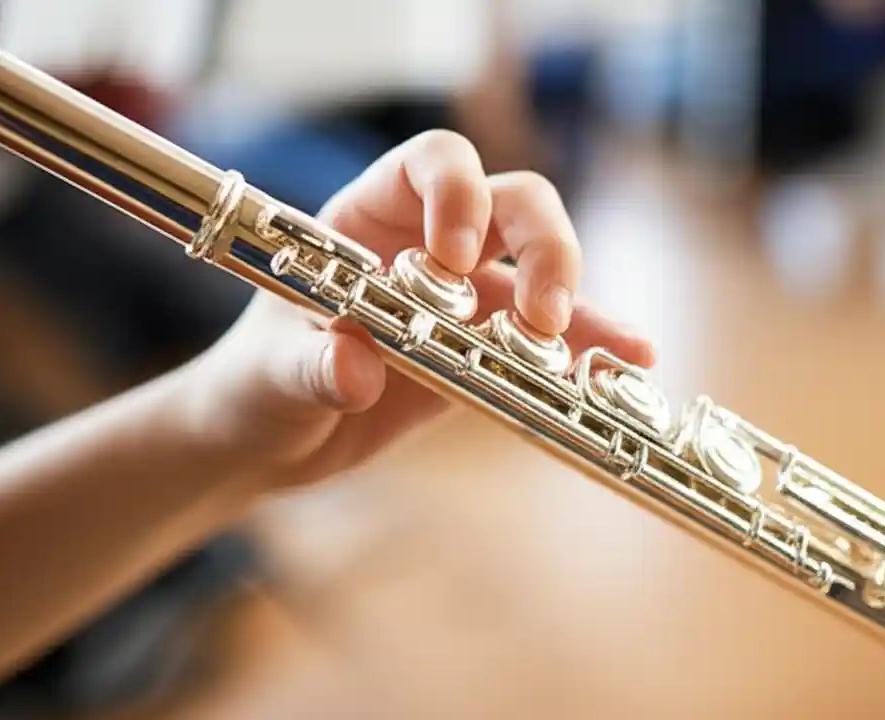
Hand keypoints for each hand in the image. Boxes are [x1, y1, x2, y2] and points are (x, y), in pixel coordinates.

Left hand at [182, 130, 654, 488]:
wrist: (270, 442)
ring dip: (577, 300)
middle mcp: (426, 245)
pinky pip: (549, 340)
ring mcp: (463, 296)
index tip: (457, 257)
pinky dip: (589, 349)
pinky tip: (630, 364)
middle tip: (540, 315)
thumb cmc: (254, 388)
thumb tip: (352, 366)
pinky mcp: (485, 348)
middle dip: (542, 247)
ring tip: (614, 350)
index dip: (457, 194)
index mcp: (365, 220)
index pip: (430, 165)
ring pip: (542, 266)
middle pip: (511, 204)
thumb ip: (306, 369)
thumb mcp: (266, 380)